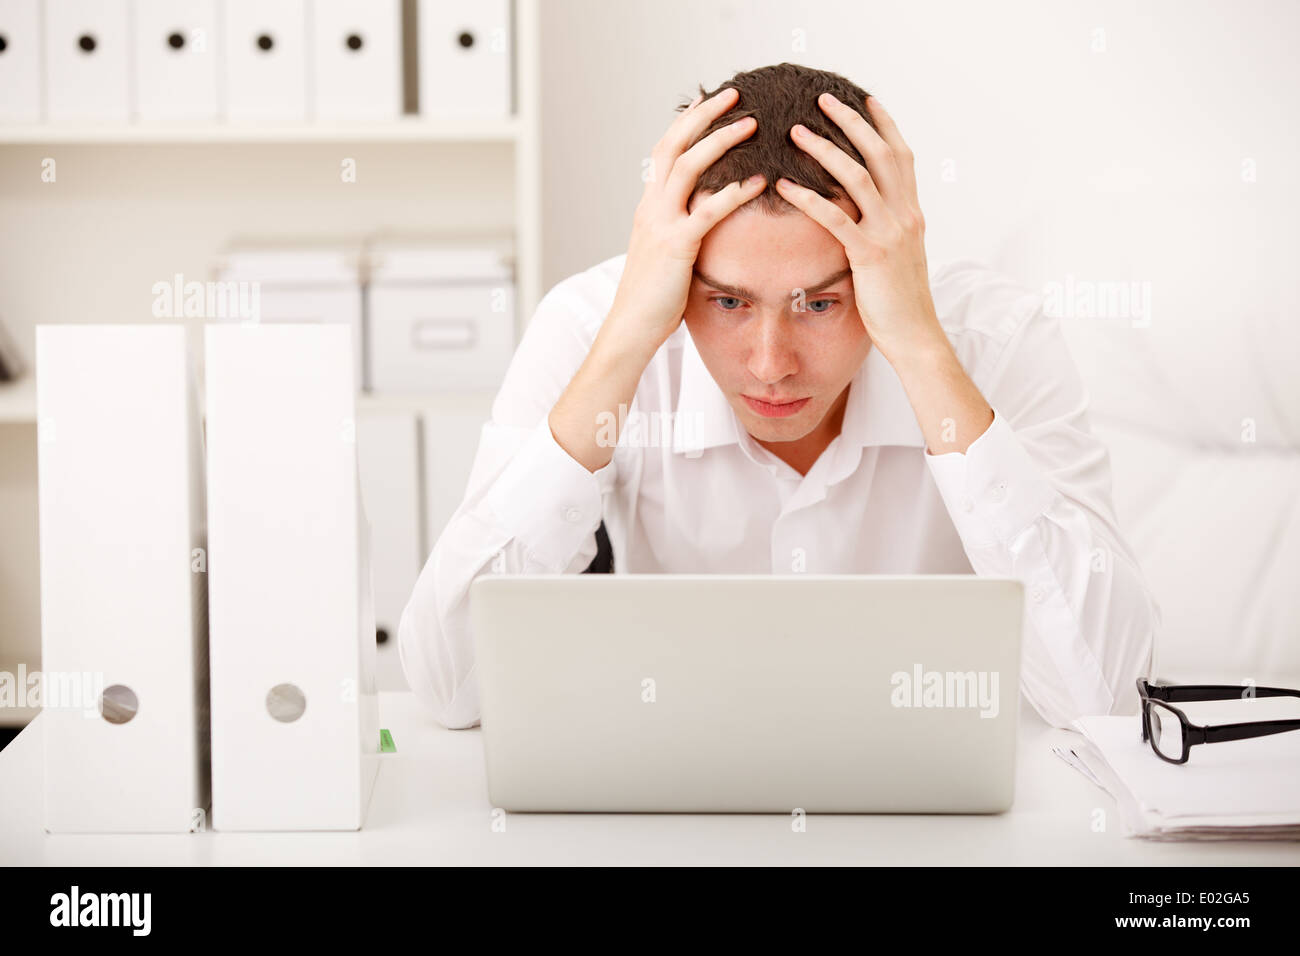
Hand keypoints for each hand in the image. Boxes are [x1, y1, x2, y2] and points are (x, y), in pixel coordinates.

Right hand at [605, 86, 765, 356]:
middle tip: (734, 92)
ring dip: (720, 140)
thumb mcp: (666, 257)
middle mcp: (651, 208)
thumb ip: (681, 233)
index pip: (666, 151)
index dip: (688, 124)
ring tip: (751, 122)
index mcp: (649, 208)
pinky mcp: (675, 247)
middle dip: (703, 115)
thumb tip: (703, 225)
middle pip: (673, 145)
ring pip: (687, 167)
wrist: (630, 330)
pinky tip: (759, 182)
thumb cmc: (653, 302)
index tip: (712, 101)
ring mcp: (660, 225)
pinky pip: (707, 211)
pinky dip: (734, 192)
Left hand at [774, 94, 946, 369]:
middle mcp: (904, 215)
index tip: (864, 98)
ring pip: (858, 177)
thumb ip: (887, 229)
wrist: (916, 336)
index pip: (901, 155)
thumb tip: (868, 215)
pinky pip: (835, 219)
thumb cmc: (901, 303)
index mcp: (912, 213)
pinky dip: (808, 198)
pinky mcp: (870, 256)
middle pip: (880, 153)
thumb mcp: (899, 256)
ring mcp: (889, 233)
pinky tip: (784, 186)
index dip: (883, 124)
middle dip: (851, 122)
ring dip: (825, 150)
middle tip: (822, 99)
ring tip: (796, 131)